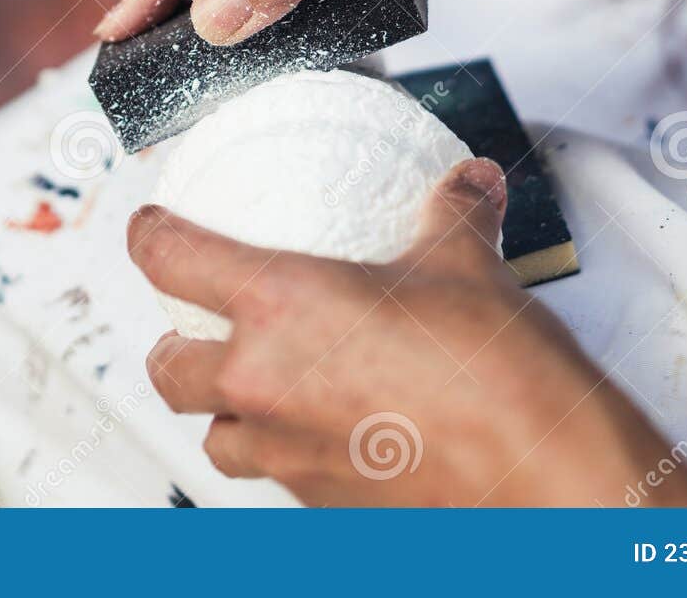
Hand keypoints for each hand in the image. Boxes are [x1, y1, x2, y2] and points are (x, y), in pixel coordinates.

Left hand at [127, 157, 686, 505]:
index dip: (148, 234)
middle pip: (167, 369)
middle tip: (195, 330)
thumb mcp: (467, 265)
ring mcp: (288, 451)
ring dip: (223, 412)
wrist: (538, 469)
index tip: (148, 226)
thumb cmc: (495, 370)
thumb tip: (466, 184)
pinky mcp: (322, 501)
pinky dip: (282, 452)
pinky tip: (322, 432)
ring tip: (253, 391)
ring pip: (213, 437)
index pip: (170, 257)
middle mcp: (264, 381)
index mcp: (280, 304)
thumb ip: (454, 215)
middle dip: (172, 347)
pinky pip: (275, 476)